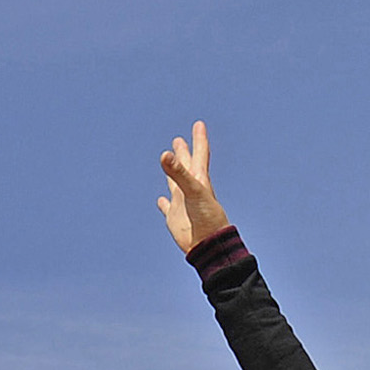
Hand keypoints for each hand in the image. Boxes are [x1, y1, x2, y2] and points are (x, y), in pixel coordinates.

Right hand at [155, 122, 227, 253]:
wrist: (208, 245)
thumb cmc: (207, 218)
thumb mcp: (193, 191)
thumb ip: (178, 173)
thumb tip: (164, 154)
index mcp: (199, 180)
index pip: (199, 154)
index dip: (199, 139)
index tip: (199, 124)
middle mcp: (190, 189)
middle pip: (186, 165)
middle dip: (183, 152)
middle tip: (179, 140)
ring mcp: (182, 202)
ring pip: (175, 183)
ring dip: (172, 172)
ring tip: (168, 163)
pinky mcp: (174, 217)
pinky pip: (167, 207)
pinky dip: (163, 203)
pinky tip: (161, 200)